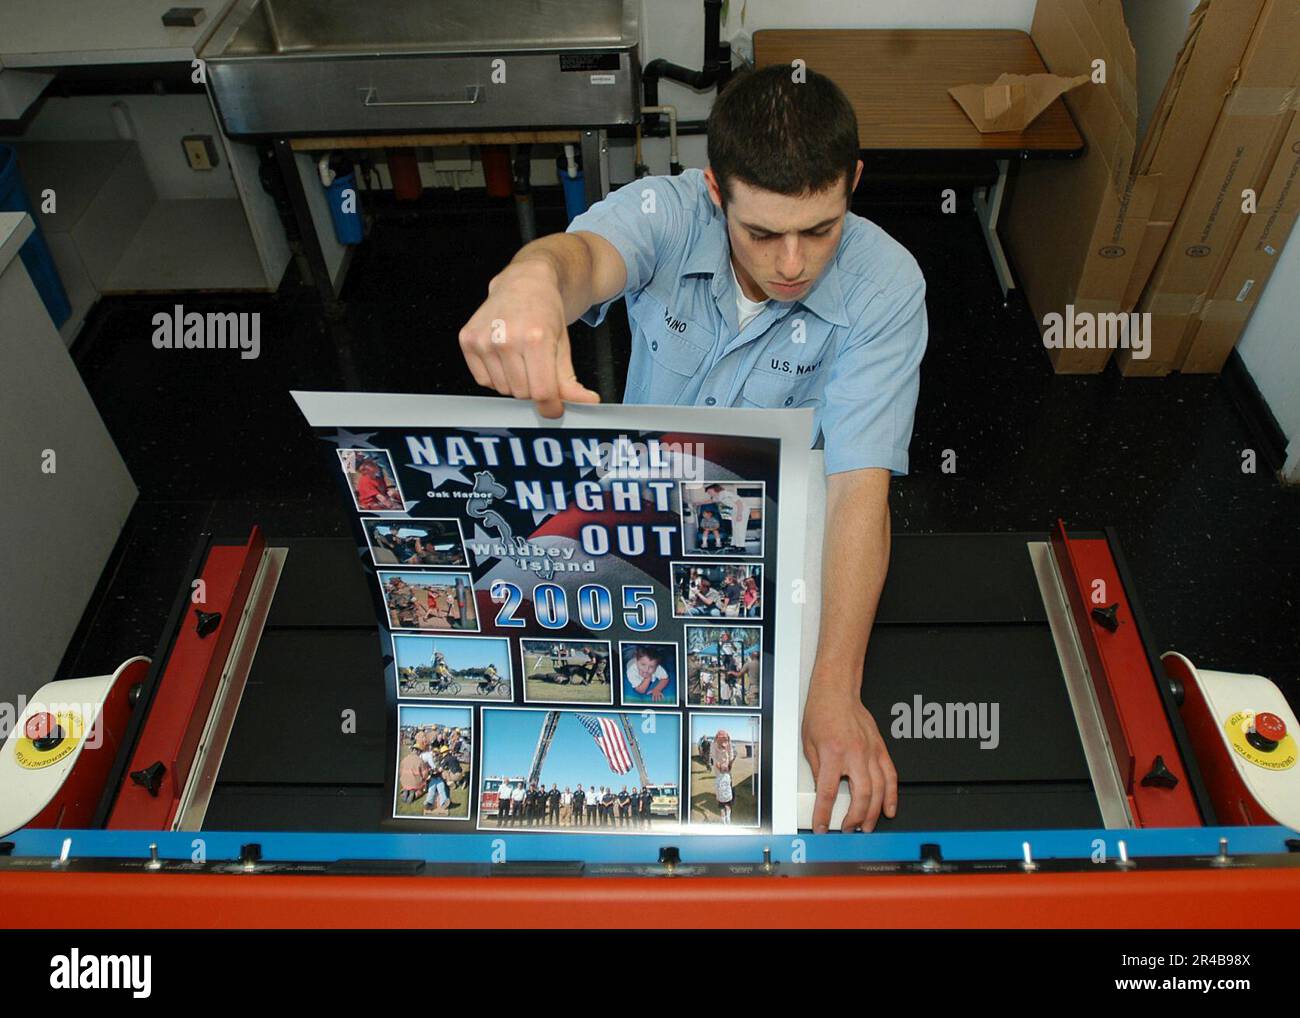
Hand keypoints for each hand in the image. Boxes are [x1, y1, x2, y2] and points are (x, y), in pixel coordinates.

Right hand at [458, 259, 600, 418]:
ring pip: (502, 390)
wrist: (524, 283)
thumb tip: (587, 402)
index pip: (542, 392)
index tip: (554, 408)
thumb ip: (571, 379)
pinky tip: (503, 356)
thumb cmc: (545, 312)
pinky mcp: (467, 340)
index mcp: (536, 338)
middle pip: (522, 394)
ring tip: (520, 357)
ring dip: (514, 382)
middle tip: (536, 366)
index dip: (551, 406)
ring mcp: (484, 339)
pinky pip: (483, 380)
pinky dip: (496, 376)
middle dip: (533, 387)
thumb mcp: (563, 345)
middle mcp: (506, 338)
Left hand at [802, 680, 897, 832]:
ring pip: (879, 789)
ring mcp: (871, 752)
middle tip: (850, 829)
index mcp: (832, 753)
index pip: (828, 793)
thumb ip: (817, 771)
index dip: (824, 814)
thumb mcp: (808, 744)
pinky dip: (892, 795)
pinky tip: (889, 808)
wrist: (837, 692)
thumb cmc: (821, 713)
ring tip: (868, 826)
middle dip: (856, 818)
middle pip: (861, 795)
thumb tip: (822, 794)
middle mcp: (854, 754)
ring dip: (874, 812)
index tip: (822, 827)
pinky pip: (891, 776)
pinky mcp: (881, 749)